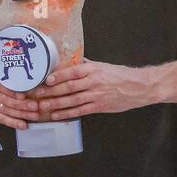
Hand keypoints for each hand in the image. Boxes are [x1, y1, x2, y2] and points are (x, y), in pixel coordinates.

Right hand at [0, 73, 38, 129]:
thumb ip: (5, 78)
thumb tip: (23, 77)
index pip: (9, 87)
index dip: (20, 91)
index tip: (30, 93)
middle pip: (11, 100)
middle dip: (25, 104)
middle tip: (36, 105)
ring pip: (10, 111)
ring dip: (23, 114)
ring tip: (35, 115)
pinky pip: (4, 120)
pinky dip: (14, 123)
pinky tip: (23, 125)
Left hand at [27, 58, 154, 119]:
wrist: (140, 87)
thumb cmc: (120, 75)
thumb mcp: (102, 66)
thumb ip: (85, 65)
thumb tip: (69, 61)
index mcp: (93, 69)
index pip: (71, 72)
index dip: (57, 77)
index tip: (45, 80)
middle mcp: (93, 82)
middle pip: (68, 87)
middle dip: (50, 92)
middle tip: (36, 94)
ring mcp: (96, 95)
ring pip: (72, 100)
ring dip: (55, 104)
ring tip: (42, 106)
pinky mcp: (100, 106)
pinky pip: (80, 111)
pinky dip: (67, 114)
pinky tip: (56, 115)